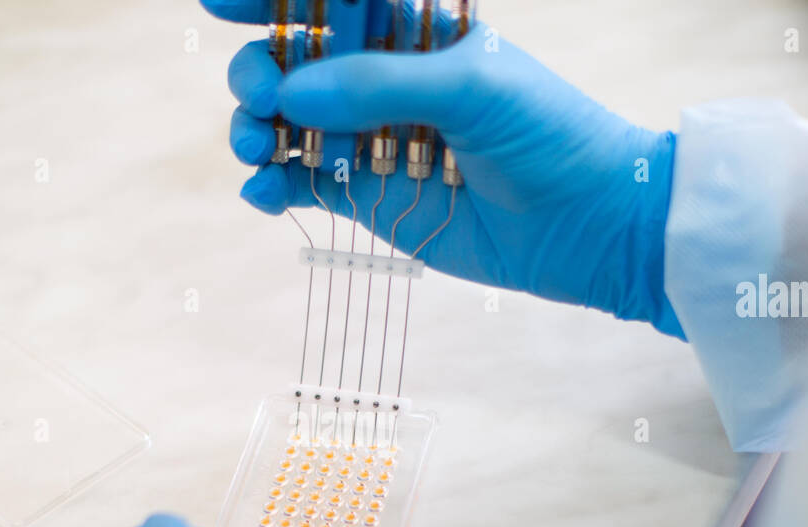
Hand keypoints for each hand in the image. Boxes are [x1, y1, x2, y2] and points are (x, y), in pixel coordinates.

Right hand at [203, 0, 681, 336]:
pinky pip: (299, 186)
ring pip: (287, 124)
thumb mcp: (471, 86)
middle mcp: (383, 79)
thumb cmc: (548, 133)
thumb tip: (292, 91)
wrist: (586, 223)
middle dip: (259, 70)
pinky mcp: (367, 197)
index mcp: (414, 30)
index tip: (220, 2)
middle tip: (261, 95)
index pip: (333, 1)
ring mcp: (370, 139)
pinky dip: (270, 188)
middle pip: (294, 62)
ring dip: (255, 128)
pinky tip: (261, 192)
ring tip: (258, 146)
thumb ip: (378, 83)